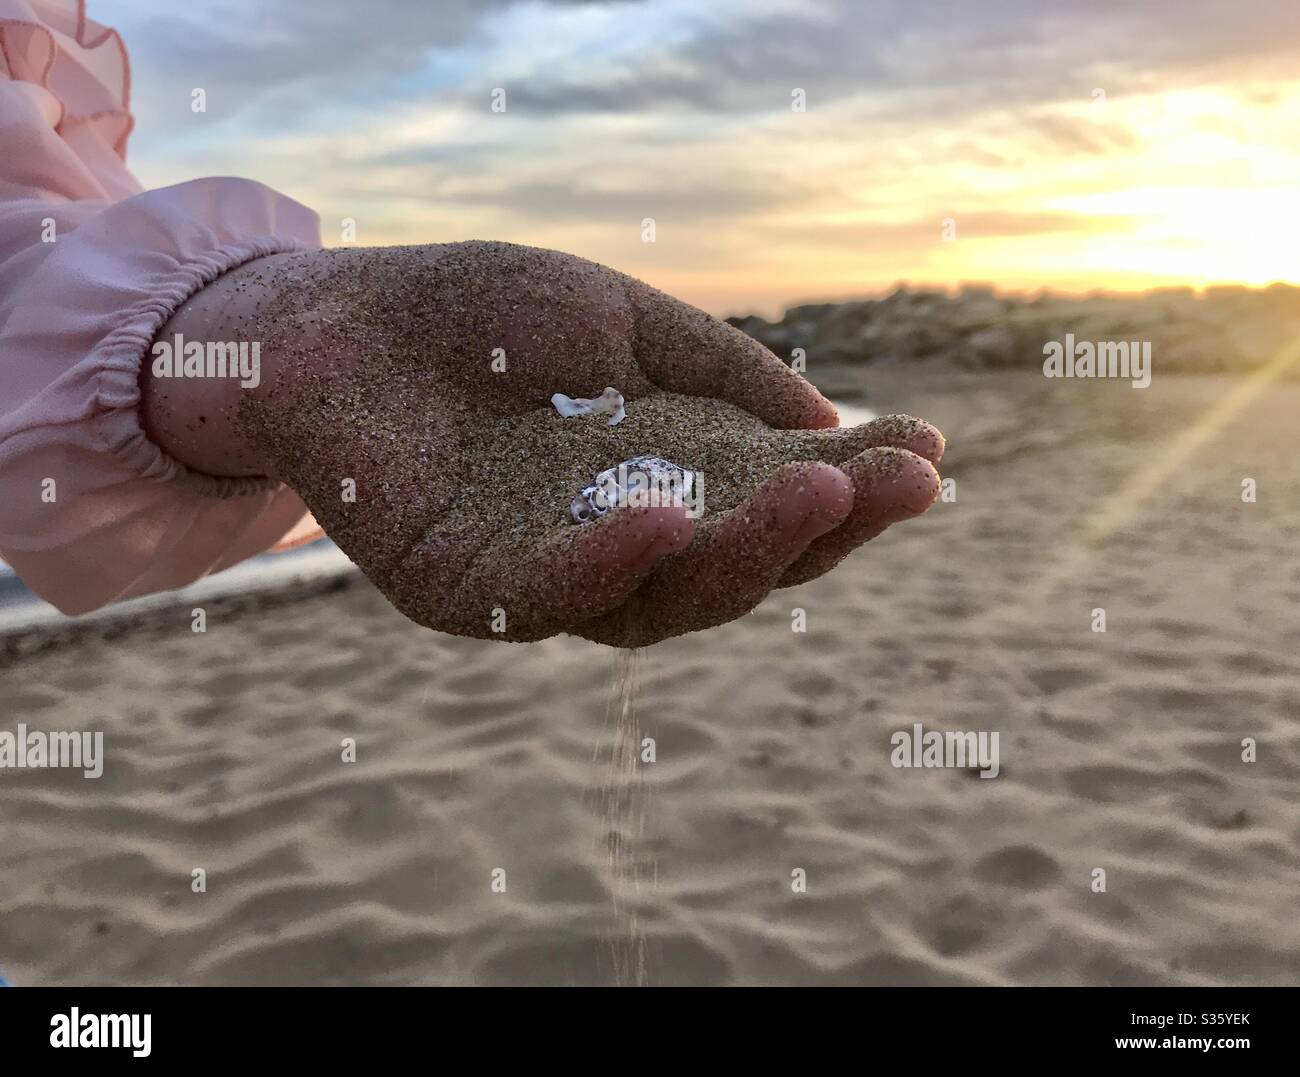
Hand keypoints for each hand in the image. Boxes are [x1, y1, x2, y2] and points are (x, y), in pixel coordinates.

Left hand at [150, 242, 942, 646]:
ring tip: (820, 494)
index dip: (850, 489)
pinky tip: (661, 522)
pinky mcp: (464, 593)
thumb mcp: (625, 323)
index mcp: (662, 488)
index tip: (928, 453)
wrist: (336, 316)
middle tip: (904, 483)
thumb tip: (835, 425)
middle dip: (825, 529)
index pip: (769, 506)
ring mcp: (543, 579)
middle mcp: (614, 548)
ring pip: (663, 598)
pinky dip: (605, 565)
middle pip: (736, 567)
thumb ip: (720, 375)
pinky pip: (544, 596)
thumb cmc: (484, 316)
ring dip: (744, 552)